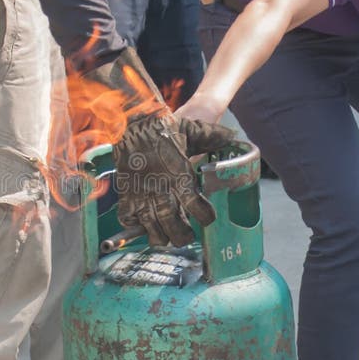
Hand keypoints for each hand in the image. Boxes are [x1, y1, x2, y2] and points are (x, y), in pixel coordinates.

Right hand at [114, 112, 233, 245]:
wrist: (132, 121)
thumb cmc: (164, 127)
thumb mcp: (192, 129)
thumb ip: (212, 137)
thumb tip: (232, 136)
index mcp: (179, 174)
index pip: (195, 204)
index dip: (204, 216)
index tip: (207, 218)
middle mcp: (160, 186)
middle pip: (171, 222)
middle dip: (181, 236)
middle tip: (187, 237)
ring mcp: (141, 191)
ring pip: (150, 225)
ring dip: (159, 235)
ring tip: (166, 238)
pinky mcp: (126, 191)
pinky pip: (127, 216)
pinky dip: (134, 224)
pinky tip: (142, 224)